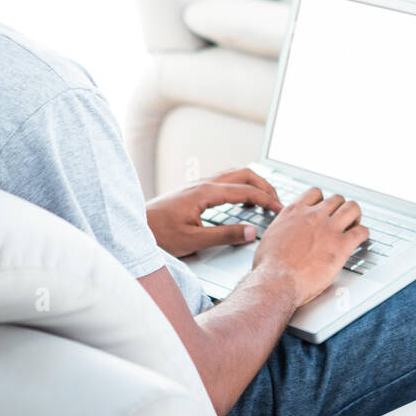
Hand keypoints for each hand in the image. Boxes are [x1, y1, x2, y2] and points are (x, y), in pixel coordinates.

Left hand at [146, 167, 282, 257]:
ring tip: (265, 200)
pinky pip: (224, 181)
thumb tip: (252, 232)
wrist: (134, 227)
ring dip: (253, 184)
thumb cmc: (158, 235)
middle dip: (264, 186)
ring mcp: (198, 184)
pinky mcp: (193, 191)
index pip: (246, 191)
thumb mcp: (194, 240)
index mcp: (205, 193)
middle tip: (278, 201)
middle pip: (244, 174)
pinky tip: (242, 201)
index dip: (267, 199)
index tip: (280, 209)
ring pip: (234, 174)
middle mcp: (203, 183)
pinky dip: (240, 186)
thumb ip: (224, 236)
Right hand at [251, 187, 368, 307]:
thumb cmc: (269, 266)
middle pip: (336, 199)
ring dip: (355, 216)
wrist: (276, 280)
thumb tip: (276, 233)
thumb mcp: (269, 237)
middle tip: (342, 218)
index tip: (324, 208)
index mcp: (294, 212)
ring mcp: (329, 228)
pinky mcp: (341, 245)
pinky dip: (363, 234)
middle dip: (340, 208)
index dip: (322, 201)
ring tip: (355, 224)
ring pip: (352, 208)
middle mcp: (313, 215)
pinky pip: (361, 231)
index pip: (314, 193)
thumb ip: (281, 229)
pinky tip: (361, 239)